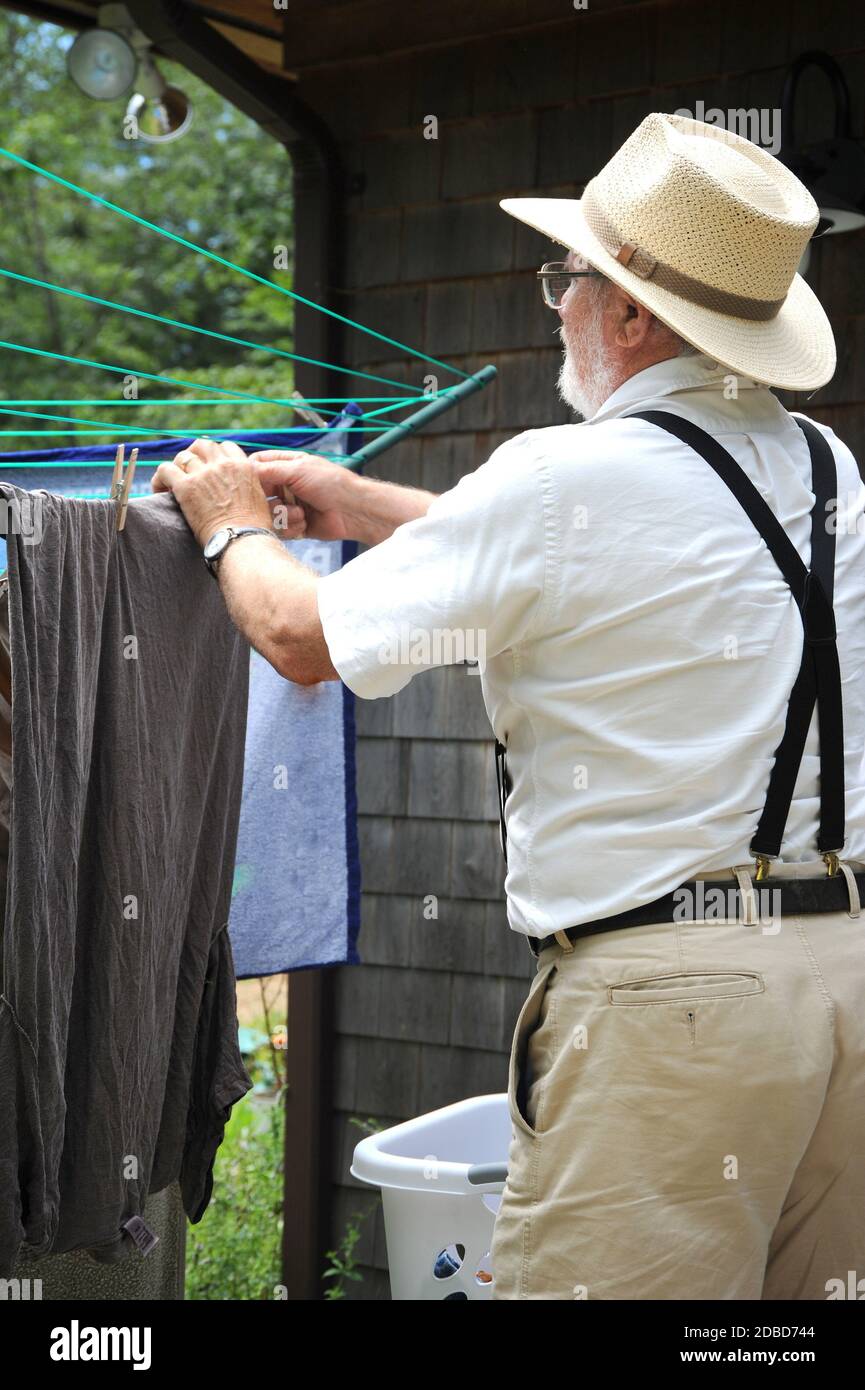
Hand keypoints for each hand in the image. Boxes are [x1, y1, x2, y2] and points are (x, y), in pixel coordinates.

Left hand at [151, 437, 275, 547]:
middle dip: (194, 455)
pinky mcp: (186, 486)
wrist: (243, 541)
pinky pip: (165, 470)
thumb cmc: (253, 530)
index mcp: (243, 466)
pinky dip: (160, 479)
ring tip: (172, 483)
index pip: (225, 447)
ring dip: (177, 467)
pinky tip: (160, 491)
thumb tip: (241, 493)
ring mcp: (203, 474)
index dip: (214, 456)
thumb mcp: (258, 500)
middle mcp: (223, 464)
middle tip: (188, 471)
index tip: (208, 467)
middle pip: (202, 445)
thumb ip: (248, 487)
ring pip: (182, 456)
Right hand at [248, 450, 359, 540]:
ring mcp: (289, 505)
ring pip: (268, 513)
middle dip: (267, 501)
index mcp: (287, 466)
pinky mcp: (294, 525)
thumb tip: (244, 468)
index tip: (248, 484)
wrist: (353, 511)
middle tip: (278, 503)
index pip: (257, 466)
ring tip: (300, 514)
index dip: (250, 475)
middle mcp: (286, 485)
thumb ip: (269, 469)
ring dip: (283, 515)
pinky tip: (305, 523)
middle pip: (258, 494)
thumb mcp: (297, 470)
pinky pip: (279, 529)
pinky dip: (290, 527)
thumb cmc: (330, 484)